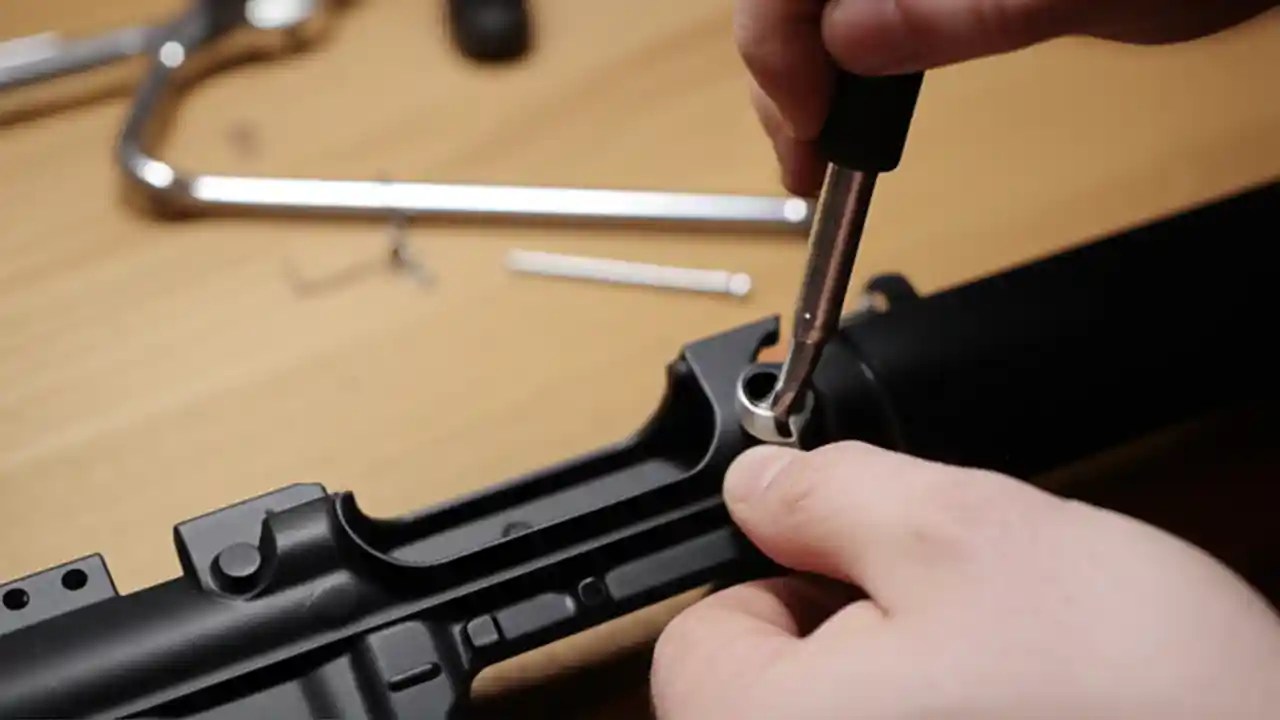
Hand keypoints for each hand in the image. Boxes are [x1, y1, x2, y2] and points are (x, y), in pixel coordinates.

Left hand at [651, 441, 1279, 718]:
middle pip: (773, 693)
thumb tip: (755, 484)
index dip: (785, 581)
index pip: (698, 639)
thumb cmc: (1137, 699)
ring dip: (915, 688)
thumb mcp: (962, 531)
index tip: (866, 574)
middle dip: (856, 637)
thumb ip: (827, 493)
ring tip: (1015, 685)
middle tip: (963, 630)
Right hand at [738, 0, 1279, 194]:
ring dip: (800, 75)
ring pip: (813, 8)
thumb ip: (970, 6)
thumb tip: (848, 40)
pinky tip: (846, 103)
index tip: (806, 126)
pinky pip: (849, 13)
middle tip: (804, 166)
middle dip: (780, 74)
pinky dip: (835, 64)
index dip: (775, 45)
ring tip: (816, 149)